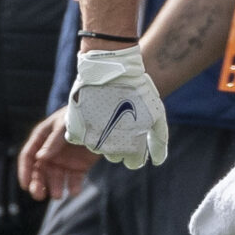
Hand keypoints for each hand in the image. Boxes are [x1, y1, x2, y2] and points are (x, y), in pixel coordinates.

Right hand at [18, 108, 98, 199]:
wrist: (101, 117)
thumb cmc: (77, 116)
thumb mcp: (64, 126)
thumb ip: (53, 141)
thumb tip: (39, 158)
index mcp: (41, 139)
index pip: (28, 156)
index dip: (25, 171)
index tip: (25, 185)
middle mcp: (50, 152)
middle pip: (39, 171)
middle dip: (37, 184)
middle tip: (39, 195)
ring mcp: (64, 161)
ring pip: (55, 178)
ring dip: (54, 187)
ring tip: (58, 195)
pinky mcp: (79, 167)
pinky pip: (74, 180)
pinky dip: (73, 187)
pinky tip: (74, 191)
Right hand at [65, 45, 167, 167]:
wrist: (112, 71)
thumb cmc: (138, 92)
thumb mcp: (156, 115)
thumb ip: (158, 140)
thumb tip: (158, 162)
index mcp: (131, 148)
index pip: (133, 162)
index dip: (136, 151)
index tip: (136, 135)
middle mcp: (110, 149)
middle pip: (115, 155)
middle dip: (119, 143)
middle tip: (121, 121)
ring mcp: (91, 140)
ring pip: (98, 147)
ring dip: (103, 136)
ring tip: (108, 114)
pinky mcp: (75, 130)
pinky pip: (80, 138)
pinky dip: (85, 129)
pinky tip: (92, 114)